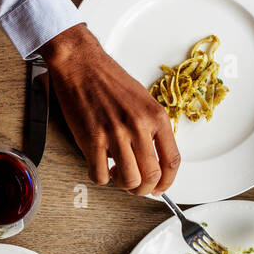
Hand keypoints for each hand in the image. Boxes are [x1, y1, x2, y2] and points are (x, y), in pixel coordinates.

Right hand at [40, 24, 180, 195]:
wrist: (81, 65)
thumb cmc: (109, 80)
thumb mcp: (143, 101)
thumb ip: (151, 128)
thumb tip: (153, 158)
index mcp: (156, 116)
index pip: (172, 161)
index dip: (167, 182)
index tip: (159, 188)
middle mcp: (139, 126)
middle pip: (151, 176)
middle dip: (143, 189)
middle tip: (135, 186)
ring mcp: (116, 134)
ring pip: (129, 180)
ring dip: (123, 184)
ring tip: (116, 173)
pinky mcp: (92, 140)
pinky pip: (100, 175)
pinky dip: (101, 177)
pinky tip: (99, 165)